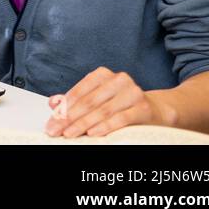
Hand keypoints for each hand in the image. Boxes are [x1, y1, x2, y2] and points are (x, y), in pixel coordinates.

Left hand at [44, 67, 176, 137]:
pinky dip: (105, 126)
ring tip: (70, 134)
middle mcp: (118, 80)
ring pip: (102, 110)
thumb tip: (53, 103)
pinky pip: (121, 118)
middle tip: (56, 130)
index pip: (79, 92)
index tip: (51, 122)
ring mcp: (132, 93)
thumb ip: (76, 100)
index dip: (63, 108)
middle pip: (88, 102)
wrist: (157, 110)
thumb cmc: (122, 105)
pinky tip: (93, 133)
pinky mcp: (143, 108)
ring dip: (83, 124)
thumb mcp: (98, 99)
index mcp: (103, 75)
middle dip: (69, 118)